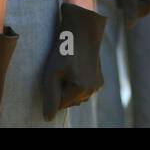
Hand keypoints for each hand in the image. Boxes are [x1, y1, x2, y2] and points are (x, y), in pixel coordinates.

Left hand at [40, 3, 106, 120]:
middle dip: (61, 91)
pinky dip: (78, 83)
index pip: (58, 105)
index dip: (52, 91)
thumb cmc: (64, 49)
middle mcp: (92, 90)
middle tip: (60, 70)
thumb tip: (48, 119)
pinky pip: (84, 89)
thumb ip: (50, 98)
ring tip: (68, 68)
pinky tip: (76, 68)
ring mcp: (98, 86)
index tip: (54, 74)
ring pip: (77, 96)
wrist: (83, 30)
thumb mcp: (51, 73)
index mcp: (81, 89)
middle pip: (68, 102)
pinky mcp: (100, 81)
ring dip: (69, 87)